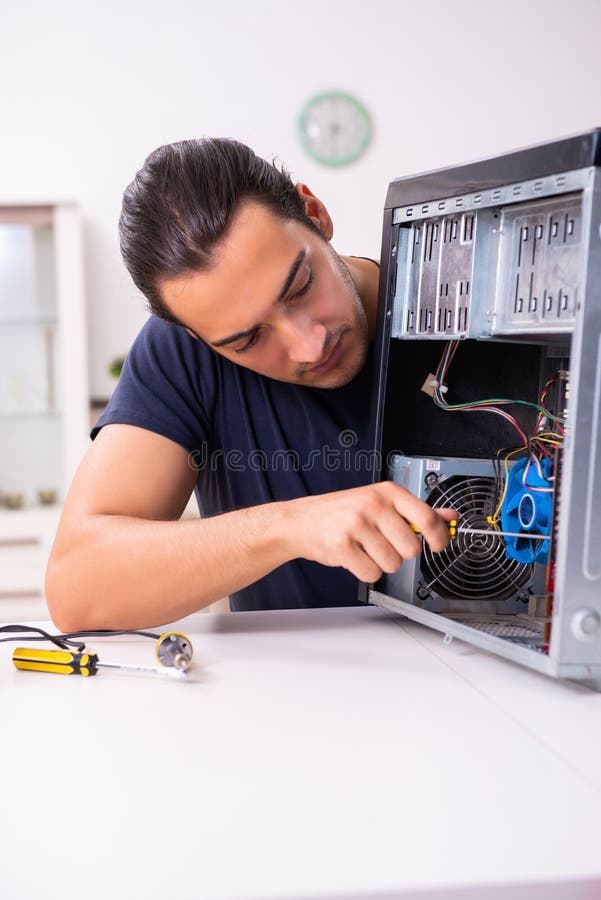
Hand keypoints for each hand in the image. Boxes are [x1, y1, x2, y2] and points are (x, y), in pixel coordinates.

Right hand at [284, 481, 456, 582]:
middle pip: (411, 548)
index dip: (440, 537)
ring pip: (392, 564)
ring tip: (365, 548)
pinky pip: (371, 574)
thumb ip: (416, 511)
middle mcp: (373, 504)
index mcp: (387, 491)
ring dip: (381, 563)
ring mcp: (356, 524)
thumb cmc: (343, 512)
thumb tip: (451, 517)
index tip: (439, 545)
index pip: (427, 518)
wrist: (301, 521)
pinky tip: (354, 557)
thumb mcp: (381, 503)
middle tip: (383, 543)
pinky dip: (365, 572)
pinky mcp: (342, 546)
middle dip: (400, 553)